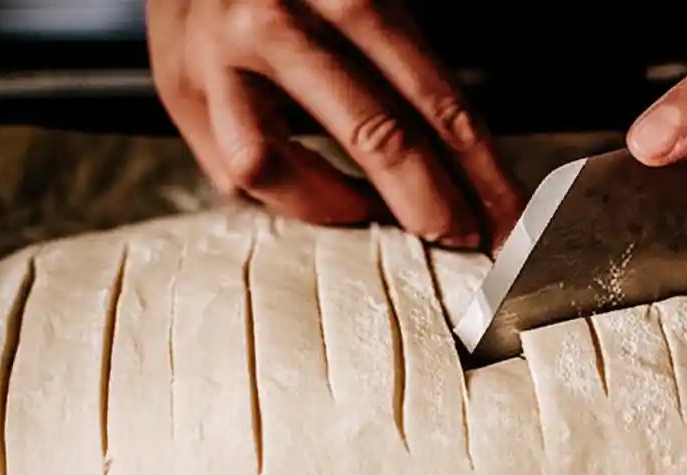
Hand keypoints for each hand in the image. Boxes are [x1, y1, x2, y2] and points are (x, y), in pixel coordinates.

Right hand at [146, 0, 523, 249]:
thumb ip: (401, 63)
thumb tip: (462, 167)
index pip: (429, 95)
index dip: (477, 168)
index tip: (506, 216)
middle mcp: (275, 22)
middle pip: (371, 132)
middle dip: (429, 203)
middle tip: (462, 240)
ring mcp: (217, 60)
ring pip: (277, 164)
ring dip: (340, 207)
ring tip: (376, 218)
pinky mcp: (180, 93)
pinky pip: (235, 172)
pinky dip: (285, 195)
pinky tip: (320, 198)